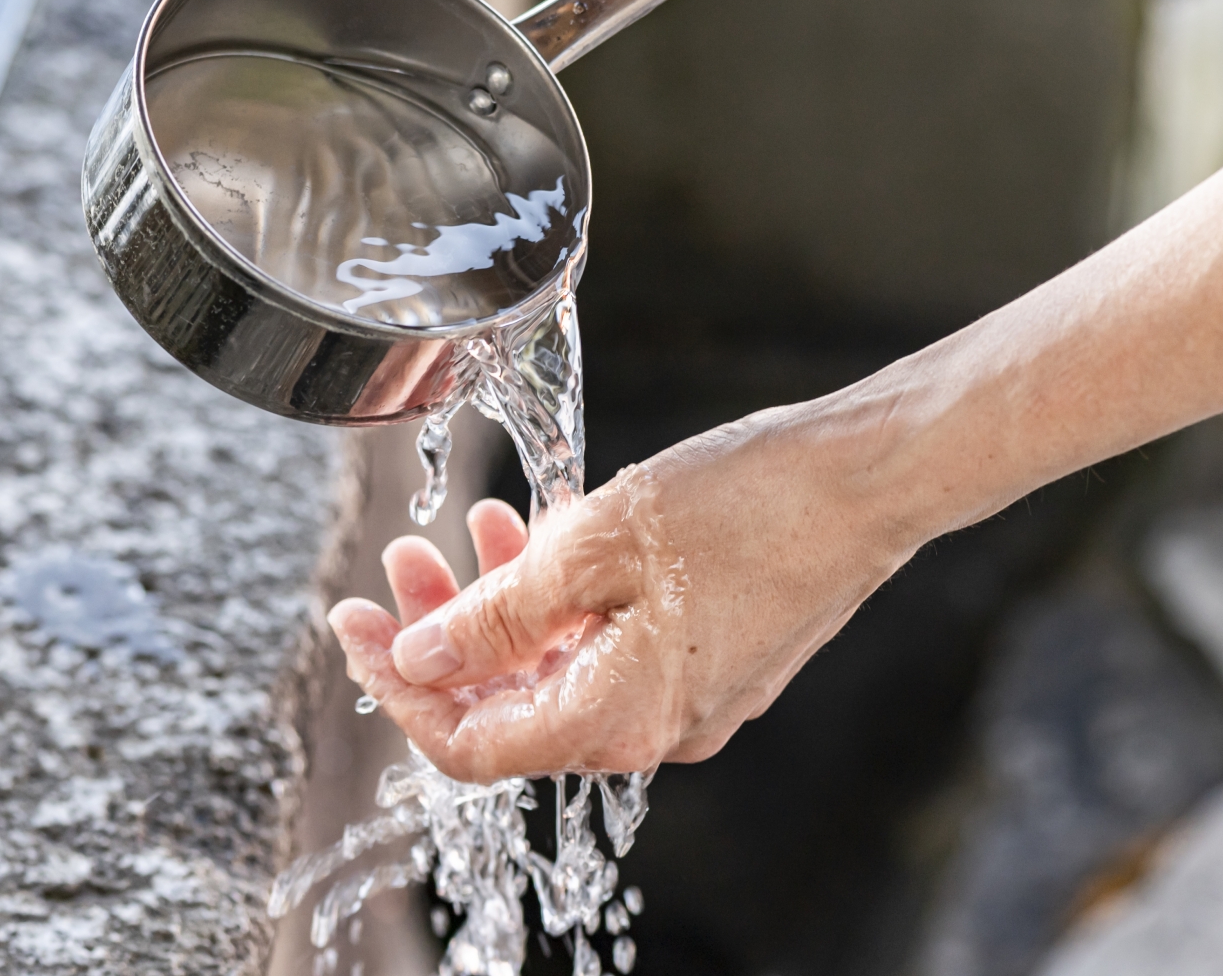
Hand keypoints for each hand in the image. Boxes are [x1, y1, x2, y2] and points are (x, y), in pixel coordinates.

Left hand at [327, 396, 930, 783]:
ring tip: (467, 529)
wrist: (870, 480)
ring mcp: (687, 698)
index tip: (353, 624)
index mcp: (618, 716)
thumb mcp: (594, 544)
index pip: (469, 742)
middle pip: (510, 709)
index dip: (399, 689)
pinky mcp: (711, 661)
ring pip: (558, 672)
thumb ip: (498, 615)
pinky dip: (561, 604)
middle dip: (442, 638)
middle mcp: (653, 727)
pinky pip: (609, 650)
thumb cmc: (746, 504)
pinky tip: (541, 535)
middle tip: (398, 564)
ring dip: (502, 610)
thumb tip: (423, 658)